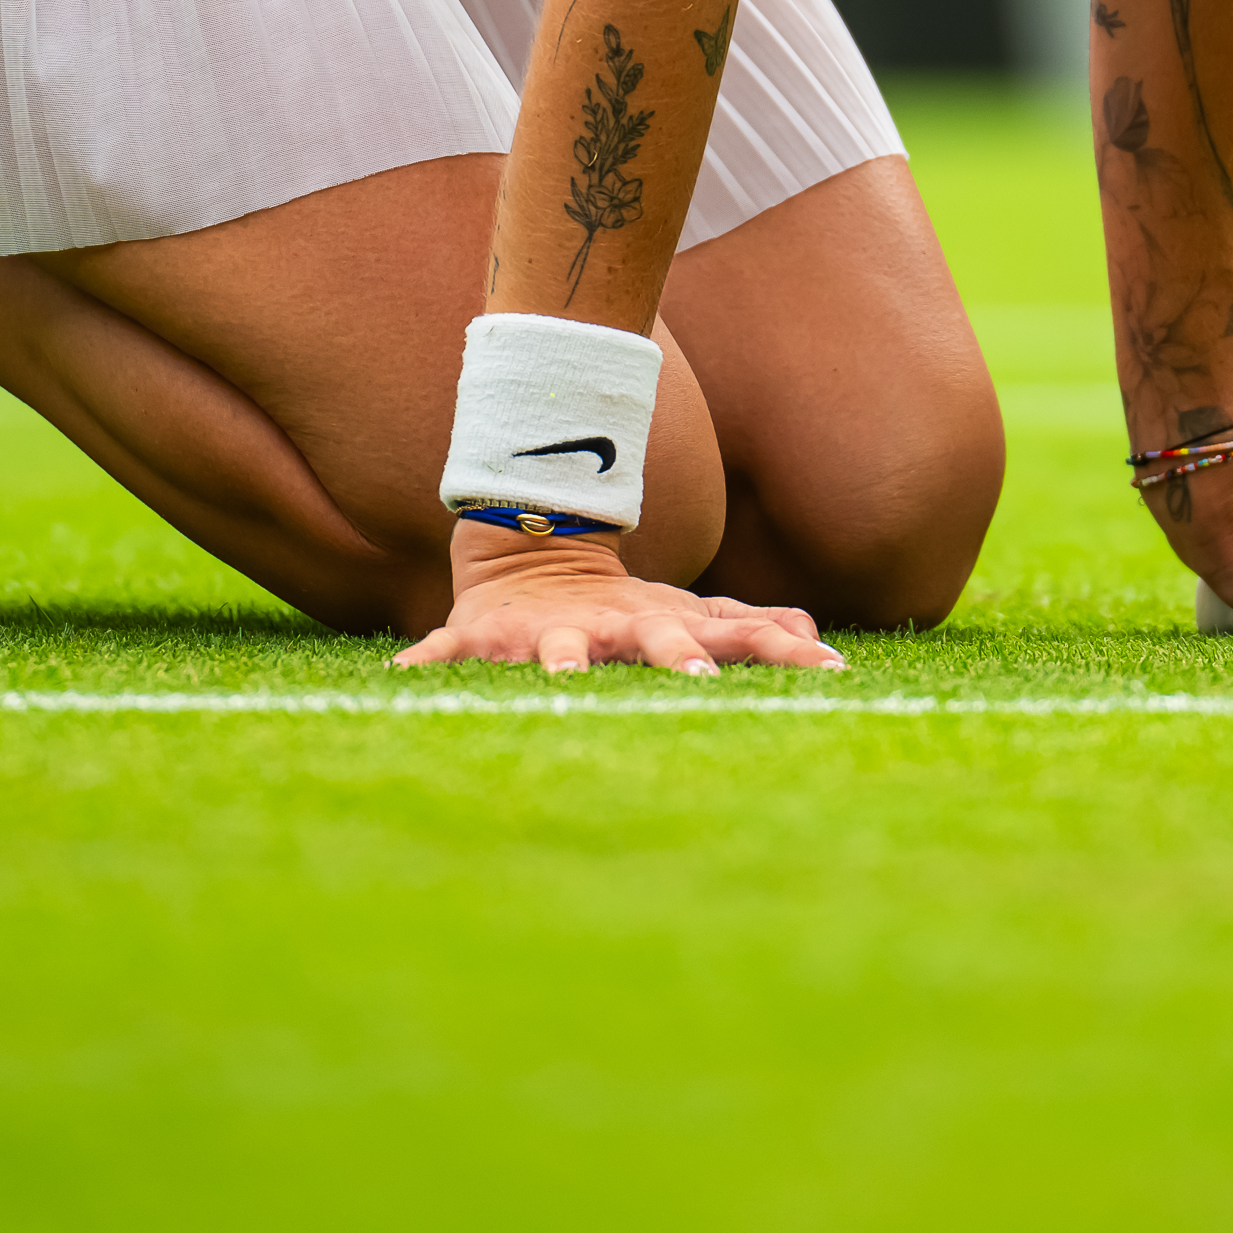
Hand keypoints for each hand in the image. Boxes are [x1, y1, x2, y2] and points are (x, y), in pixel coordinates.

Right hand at [392, 525, 845, 673]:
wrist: (533, 549)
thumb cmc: (622, 604)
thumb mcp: (687, 614)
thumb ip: (750, 629)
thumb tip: (817, 641)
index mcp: (660, 626)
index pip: (730, 634)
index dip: (776, 649)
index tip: (826, 667)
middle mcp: (610, 628)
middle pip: (654, 638)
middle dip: (677, 658)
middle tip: (702, 682)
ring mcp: (547, 632)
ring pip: (555, 649)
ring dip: (558, 664)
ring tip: (560, 682)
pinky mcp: (484, 635)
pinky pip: (448, 650)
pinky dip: (427, 661)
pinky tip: (405, 678)